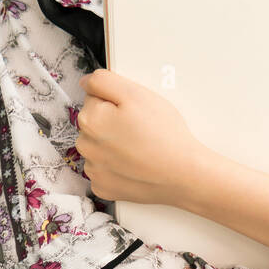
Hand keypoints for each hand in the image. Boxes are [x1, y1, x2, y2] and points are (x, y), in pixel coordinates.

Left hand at [75, 69, 200, 207]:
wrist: (183, 173)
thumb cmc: (163, 134)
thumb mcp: (136, 93)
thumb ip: (103, 81)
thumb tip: (85, 82)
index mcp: (90, 119)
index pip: (94, 98)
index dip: (116, 100)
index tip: (133, 110)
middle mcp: (85, 146)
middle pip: (94, 123)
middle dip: (111, 121)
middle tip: (139, 127)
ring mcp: (94, 169)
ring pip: (98, 147)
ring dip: (112, 144)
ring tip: (139, 146)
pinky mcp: (103, 187)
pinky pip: (104, 170)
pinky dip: (115, 167)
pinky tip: (134, 163)